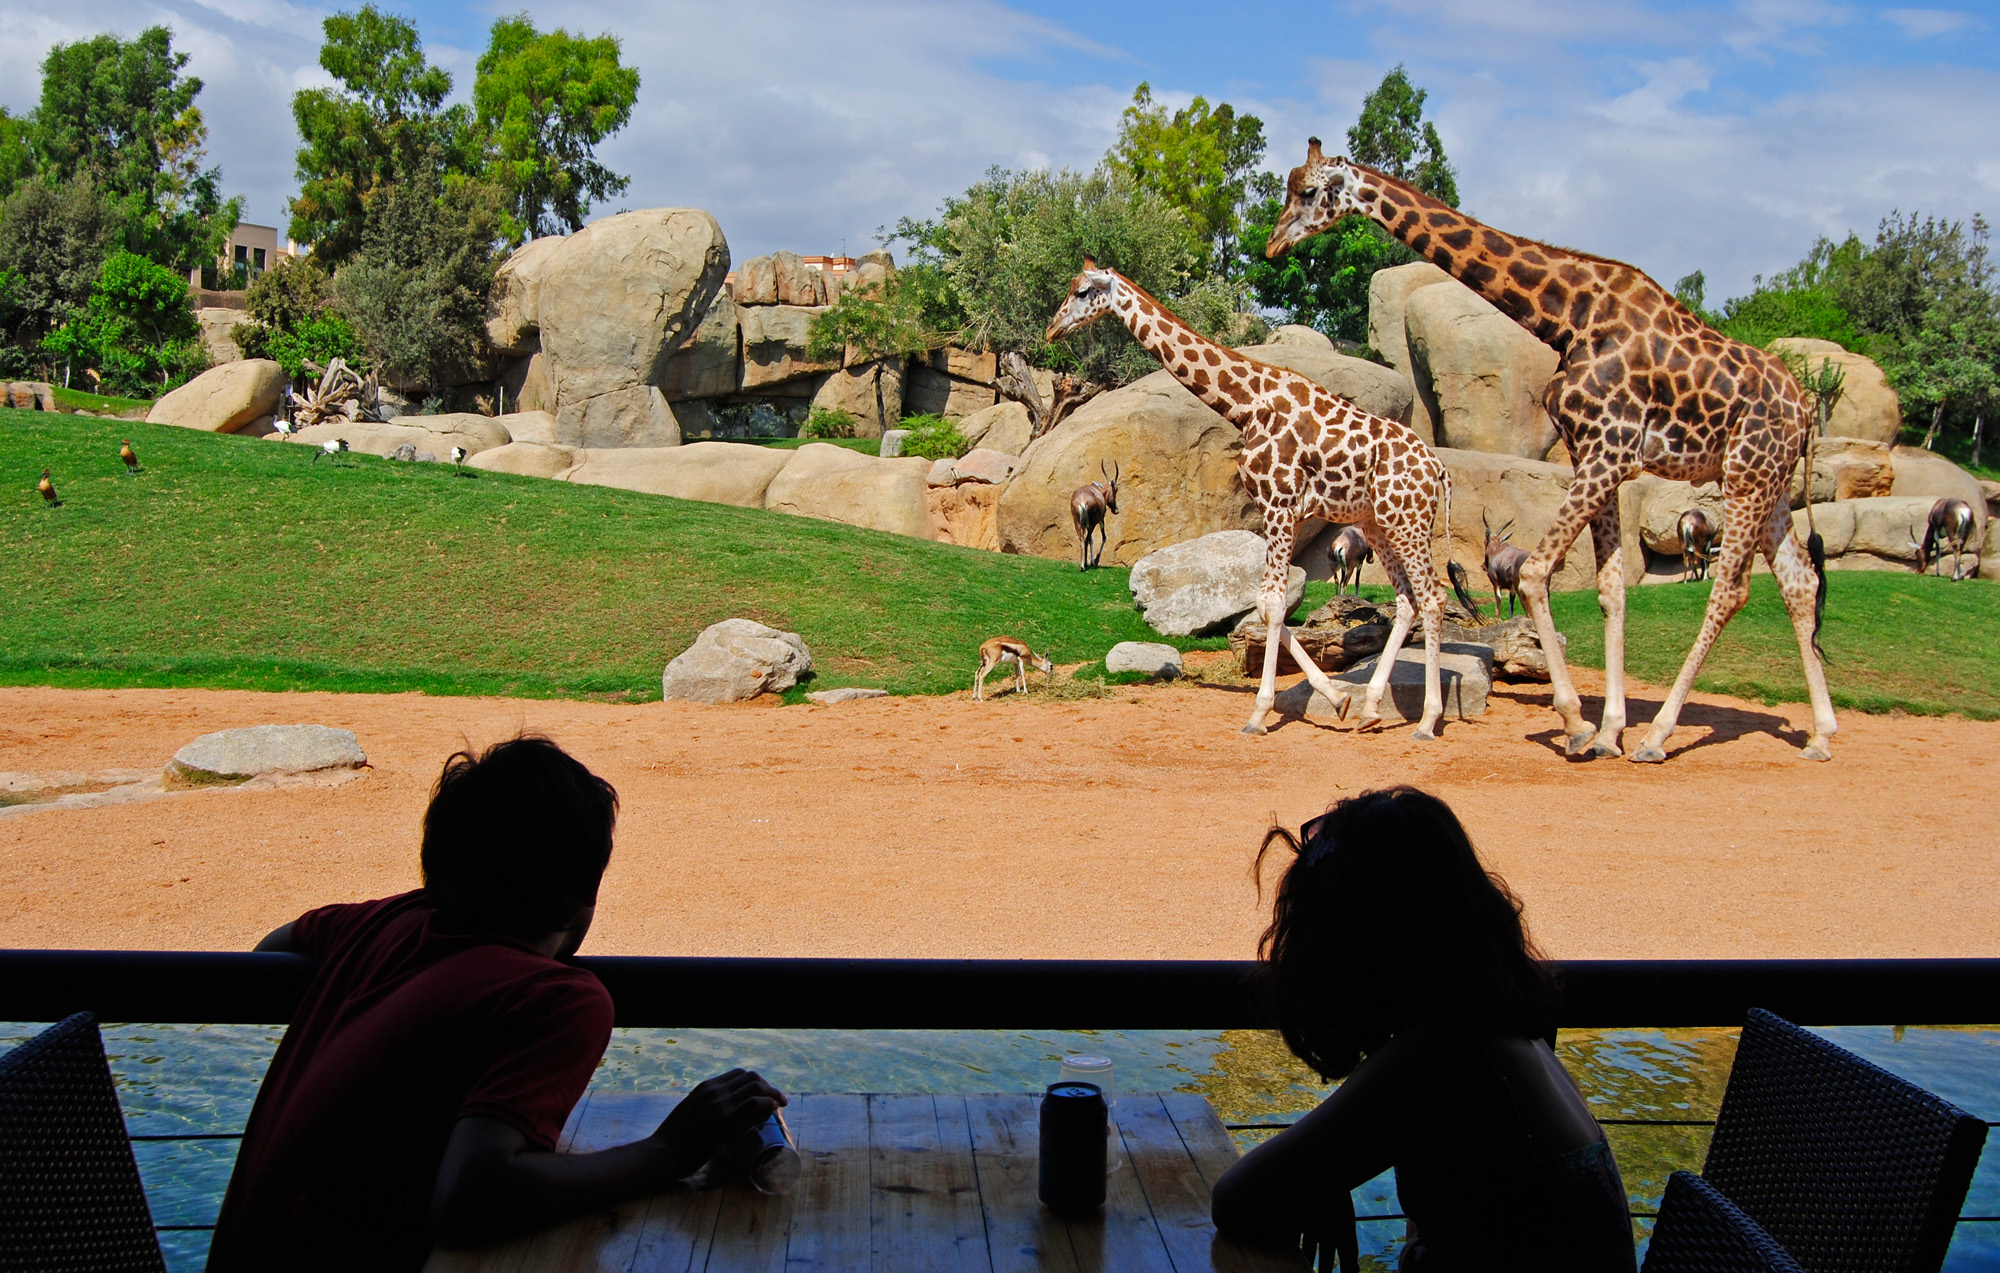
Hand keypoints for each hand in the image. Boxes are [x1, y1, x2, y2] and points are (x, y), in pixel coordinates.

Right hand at [649, 1068, 786, 1179]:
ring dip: (773, 1093)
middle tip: (777, 1101)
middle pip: (751, 1077)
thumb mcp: (690, 1114)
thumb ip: (706, 1108)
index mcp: (704, 1087)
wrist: (662, 1153)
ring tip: (780, 1105)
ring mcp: (718, 1104)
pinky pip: (754, 1104)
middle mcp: (713, 1091)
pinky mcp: (724, 1121)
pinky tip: (773, 1110)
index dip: (757, 1082)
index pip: (739, 1074)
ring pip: (756, 1086)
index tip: (765, 1095)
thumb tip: (725, 1115)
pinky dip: (768, 1103)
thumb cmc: (674, 1140)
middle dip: (768, 1086)